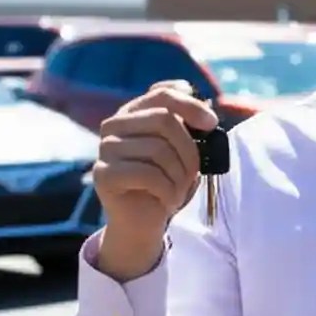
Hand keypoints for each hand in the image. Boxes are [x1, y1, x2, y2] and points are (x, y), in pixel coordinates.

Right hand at [92, 80, 219, 281]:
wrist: (141, 221)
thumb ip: (189, 125)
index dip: (191, 105)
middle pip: (164, 120)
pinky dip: (168, 190)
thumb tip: (208, 108)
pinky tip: (168, 200)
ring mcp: (105, 148)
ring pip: (159, 149)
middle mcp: (114, 124)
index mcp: (133, 111)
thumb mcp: (180, 149)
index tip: (212, 124)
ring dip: (180, 175)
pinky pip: (147, 174)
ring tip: (179, 190)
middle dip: (189, 150)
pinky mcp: (103, 174)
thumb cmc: (164, 180)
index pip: (163, 94)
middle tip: (195, 173)